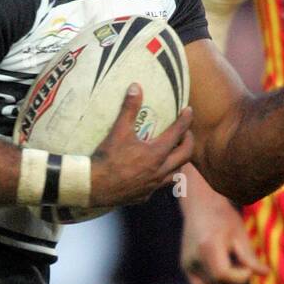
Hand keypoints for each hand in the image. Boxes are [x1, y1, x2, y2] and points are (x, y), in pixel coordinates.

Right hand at [90, 83, 194, 207]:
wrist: (94, 187)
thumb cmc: (107, 158)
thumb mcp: (119, 131)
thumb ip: (129, 108)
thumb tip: (135, 86)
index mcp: (157, 153)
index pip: (178, 133)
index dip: (185, 120)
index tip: (189, 110)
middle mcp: (160, 170)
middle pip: (185, 155)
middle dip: (188, 142)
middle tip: (186, 133)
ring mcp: (153, 185)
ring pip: (175, 174)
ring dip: (178, 163)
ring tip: (174, 155)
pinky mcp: (144, 196)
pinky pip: (159, 187)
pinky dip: (161, 178)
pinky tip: (154, 175)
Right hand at [181, 195, 266, 283]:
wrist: (200, 207)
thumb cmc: (223, 218)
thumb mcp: (240, 234)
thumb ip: (250, 257)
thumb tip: (265, 274)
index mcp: (207, 247)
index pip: (223, 275)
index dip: (240, 276)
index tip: (248, 267)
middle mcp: (193, 258)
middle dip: (234, 282)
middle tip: (243, 268)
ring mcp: (187, 264)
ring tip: (235, 274)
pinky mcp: (186, 267)